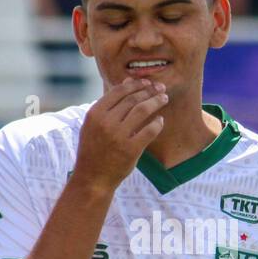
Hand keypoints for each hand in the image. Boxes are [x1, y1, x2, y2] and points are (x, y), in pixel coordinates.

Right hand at [72, 78, 167, 193]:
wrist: (93, 177)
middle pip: (133, 99)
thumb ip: (110, 103)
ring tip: (164, 99)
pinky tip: (160, 120)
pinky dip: (158, 123)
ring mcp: (118, 136)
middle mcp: (106, 122)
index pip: (119, 91)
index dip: (136, 84)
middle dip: (149, 91)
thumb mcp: (95, 124)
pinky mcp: (131, 149)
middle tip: (160, 88)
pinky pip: (150, 130)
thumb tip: (128, 81)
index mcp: (95, 114)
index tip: (147, 82)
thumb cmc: (95, 148)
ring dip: (156, 102)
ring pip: (142, 110)